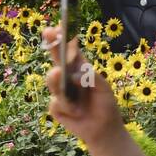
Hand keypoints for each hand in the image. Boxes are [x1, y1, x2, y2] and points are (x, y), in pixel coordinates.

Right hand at [41, 26, 124, 150]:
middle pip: (57, 59)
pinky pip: (56, 102)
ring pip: (52, 80)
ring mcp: (59, 91)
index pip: (71, 51)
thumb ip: (91, 78)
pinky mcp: (56, 107)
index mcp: (80, 69)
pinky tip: (76, 112)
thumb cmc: (105, 104)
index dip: (64, 38)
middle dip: (52, 45)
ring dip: (55, 78)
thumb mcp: (104, 88)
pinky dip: (67, 107)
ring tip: (59, 74)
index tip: (60, 26)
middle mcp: (68, 77)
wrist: (103, 129)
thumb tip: (73, 75)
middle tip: (49, 33)